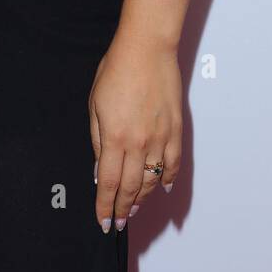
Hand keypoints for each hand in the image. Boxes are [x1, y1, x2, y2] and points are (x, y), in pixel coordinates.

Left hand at [88, 33, 181, 232]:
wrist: (147, 48)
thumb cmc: (116, 70)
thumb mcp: (95, 104)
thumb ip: (98, 140)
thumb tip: (100, 169)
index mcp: (115, 137)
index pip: (109, 183)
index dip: (105, 206)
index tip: (103, 221)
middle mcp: (139, 142)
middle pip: (131, 188)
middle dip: (123, 209)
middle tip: (119, 223)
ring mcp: (160, 137)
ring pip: (152, 179)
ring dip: (143, 198)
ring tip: (135, 209)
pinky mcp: (176, 129)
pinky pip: (173, 162)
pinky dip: (168, 178)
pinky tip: (162, 187)